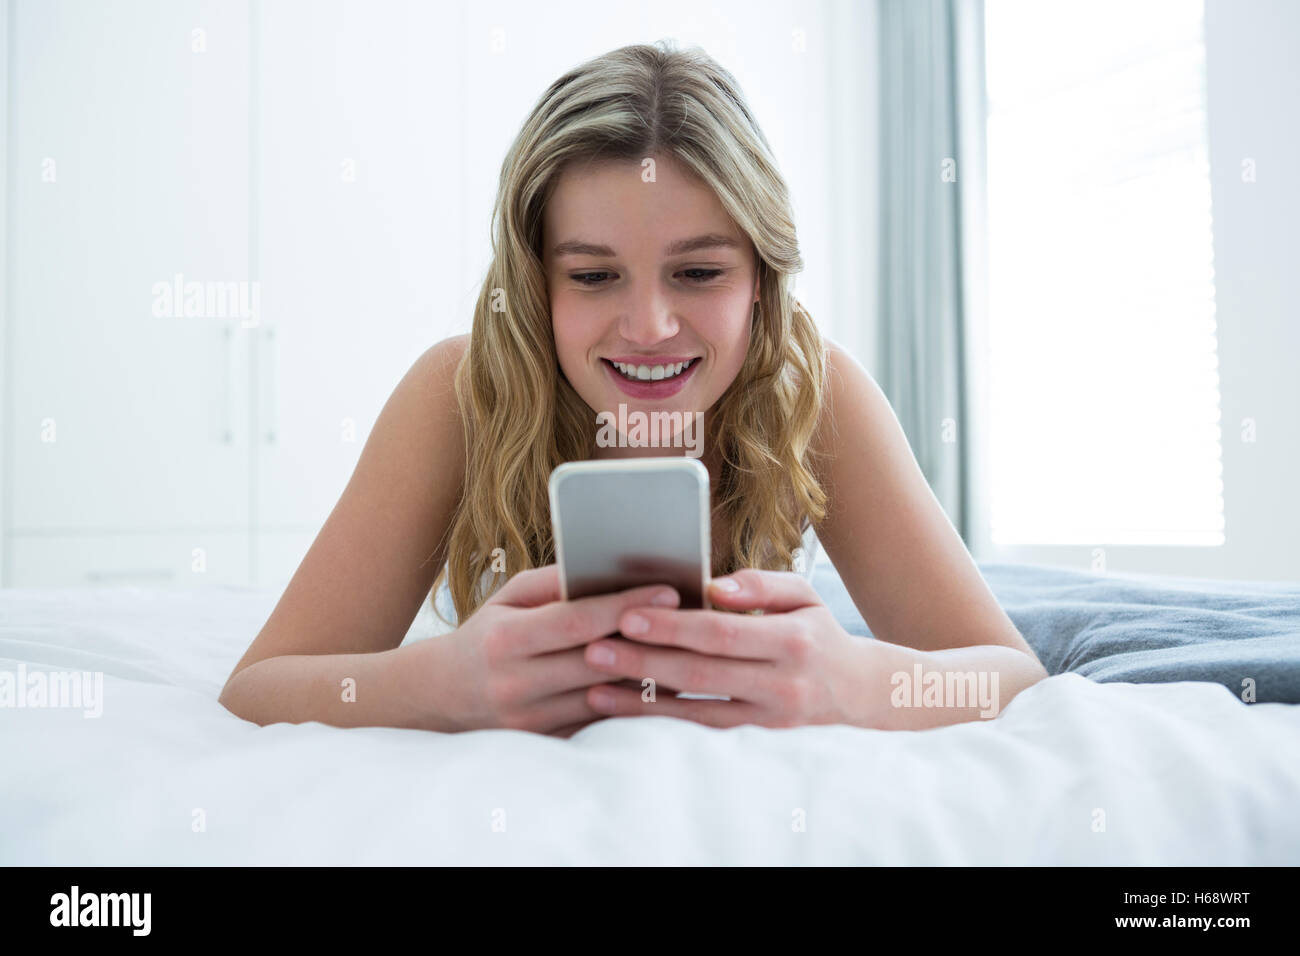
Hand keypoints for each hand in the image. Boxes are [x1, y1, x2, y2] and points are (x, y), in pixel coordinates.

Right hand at [430, 563, 681, 734]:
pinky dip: (634, 703)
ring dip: (651, 674)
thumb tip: (609, 567)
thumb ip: (555, 582)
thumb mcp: (509, 598)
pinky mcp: (545, 743)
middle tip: (696, 618)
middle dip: (650, 639)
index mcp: (507, 639)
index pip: (578, 621)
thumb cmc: (487, 634)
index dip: (627, 605)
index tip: (670, 589)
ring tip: (689, 648)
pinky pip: (602, 723)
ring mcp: (531, 720)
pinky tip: (663, 684)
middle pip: (599, 661)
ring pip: (608, 697)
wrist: (443, 696)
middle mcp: (517, 683)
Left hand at [581, 569, 881, 728]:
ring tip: (593, 688)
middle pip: (702, 674)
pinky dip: (660, 725)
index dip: (673, 625)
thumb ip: (758, 585)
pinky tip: (622, 715)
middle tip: (594, 650)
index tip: (627, 615)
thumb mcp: (802, 594)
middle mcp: (783, 685)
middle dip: (644, 662)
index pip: (722, 632)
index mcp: (793, 640)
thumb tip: (713, 587)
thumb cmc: (817, 631)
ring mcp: (770, 720)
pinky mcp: (757, 742)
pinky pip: (701, 733)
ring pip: (696, 713)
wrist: (858, 691)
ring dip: (641, 702)